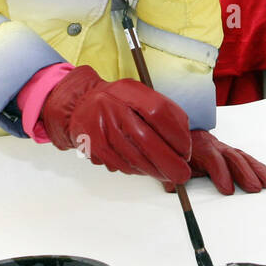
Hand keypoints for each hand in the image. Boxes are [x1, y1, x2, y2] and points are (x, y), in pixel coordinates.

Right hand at [40, 66, 191, 186]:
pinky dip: (136, 170)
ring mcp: (101, 128)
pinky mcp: (94, 147)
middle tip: (181, 174)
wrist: (80, 105)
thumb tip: (184, 139)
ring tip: (166, 173)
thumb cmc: (116, 101)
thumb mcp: (138, 95)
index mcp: (128, 91)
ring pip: (133, 158)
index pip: (158, 112)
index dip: (177, 135)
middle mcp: (112, 107)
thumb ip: (162, 110)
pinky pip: (121, 165)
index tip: (185, 150)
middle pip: (146, 140)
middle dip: (168, 162)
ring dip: (154, 171)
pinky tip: (142, 167)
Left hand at [164, 130, 265, 194]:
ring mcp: (224, 148)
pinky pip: (247, 159)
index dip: (221, 173)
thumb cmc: (174, 148)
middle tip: (255, 189)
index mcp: (199, 147)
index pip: (212, 159)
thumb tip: (173, 186)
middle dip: (245, 173)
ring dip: (258, 171)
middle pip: (233, 157)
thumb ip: (170, 173)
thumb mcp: (169, 159)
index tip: (228, 190)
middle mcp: (214, 146)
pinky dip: (260, 168)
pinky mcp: (230, 153)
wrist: (178, 130)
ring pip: (243, 157)